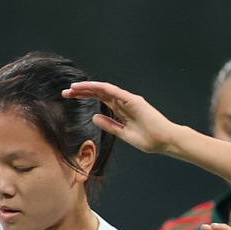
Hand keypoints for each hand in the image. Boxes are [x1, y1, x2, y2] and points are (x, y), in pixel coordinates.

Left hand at [61, 80, 182, 155]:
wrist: (164, 141)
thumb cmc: (148, 139)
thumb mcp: (123, 134)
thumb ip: (110, 125)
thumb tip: (94, 118)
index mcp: (121, 109)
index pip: (99, 99)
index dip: (84, 96)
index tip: (69, 97)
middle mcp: (123, 102)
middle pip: (99, 93)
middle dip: (82, 91)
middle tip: (65, 92)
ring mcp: (128, 100)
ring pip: (104, 90)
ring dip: (89, 88)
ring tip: (73, 88)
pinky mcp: (133, 101)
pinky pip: (115, 92)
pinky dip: (102, 89)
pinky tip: (90, 88)